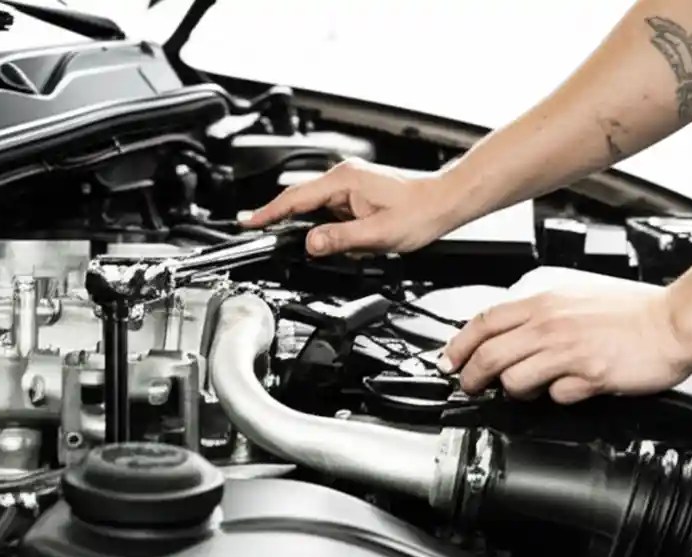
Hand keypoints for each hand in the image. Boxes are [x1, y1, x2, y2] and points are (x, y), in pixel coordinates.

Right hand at [241, 158, 459, 255]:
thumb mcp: (377, 234)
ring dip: (311, 227)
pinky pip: (330, 212)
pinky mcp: (356, 196)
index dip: (268, 212)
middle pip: (300, 201)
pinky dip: (326, 227)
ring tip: (320, 243)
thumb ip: (340, 239)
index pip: (295, 198)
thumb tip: (310, 243)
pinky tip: (339, 240)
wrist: (444, 202)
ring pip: (316, 209)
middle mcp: (343, 178)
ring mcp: (349, 186)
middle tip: (257, 230)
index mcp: (343, 181)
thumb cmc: (419, 212)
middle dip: (280, 218)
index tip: (247, 222)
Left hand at [438, 286, 691, 403]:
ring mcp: (568, 349)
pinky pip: (555, 395)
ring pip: (514, 380)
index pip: (483, 321)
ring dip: (514, 391)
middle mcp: (550, 323)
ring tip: (527, 391)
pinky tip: (568, 390)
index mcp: (544, 300)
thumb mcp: (575, 296)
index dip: (459, 345)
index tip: (450, 361)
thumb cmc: (631, 311)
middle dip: (471, 378)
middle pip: (489, 355)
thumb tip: (509, 331)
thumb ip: (541, 311)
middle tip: (471, 388)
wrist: (675, 322)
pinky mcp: (589, 373)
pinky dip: (556, 398)